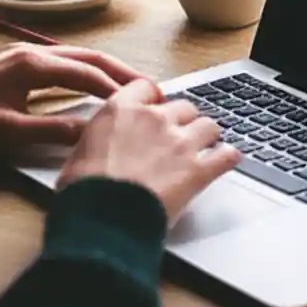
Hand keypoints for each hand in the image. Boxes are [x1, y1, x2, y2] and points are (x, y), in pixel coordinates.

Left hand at [0, 44, 143, 156]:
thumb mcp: (8, 133)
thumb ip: (54, 131)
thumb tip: (95, 132)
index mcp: (31, 65)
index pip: (87, 73)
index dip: (117, 89)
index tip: (143, 103)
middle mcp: (30, 54)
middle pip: (88, 57)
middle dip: (121, 71)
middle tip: (151, 88)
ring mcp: (23, 58)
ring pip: (77, 58)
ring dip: (106, 71)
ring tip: (132, 87)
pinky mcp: (16, 67)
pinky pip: (63, 65)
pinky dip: (87, 74)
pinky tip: (96, 88)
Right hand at [58, 79, 240, 221]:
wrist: (102, 219)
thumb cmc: (84, 193)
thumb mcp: (78, 155)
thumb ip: (100, 140)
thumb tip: (102, 147)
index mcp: (122, 111)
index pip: (146, 87)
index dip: (154, 98)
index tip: (156, 106)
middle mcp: (155, 120)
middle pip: (183, 106)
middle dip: (182, 121)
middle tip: (177, 138)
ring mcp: (181, 143)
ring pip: (210, 125)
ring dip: (207, 136)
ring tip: (203, 149)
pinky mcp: (199, 169)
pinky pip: (228, 155)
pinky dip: (228, 158)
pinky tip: (224, 162)